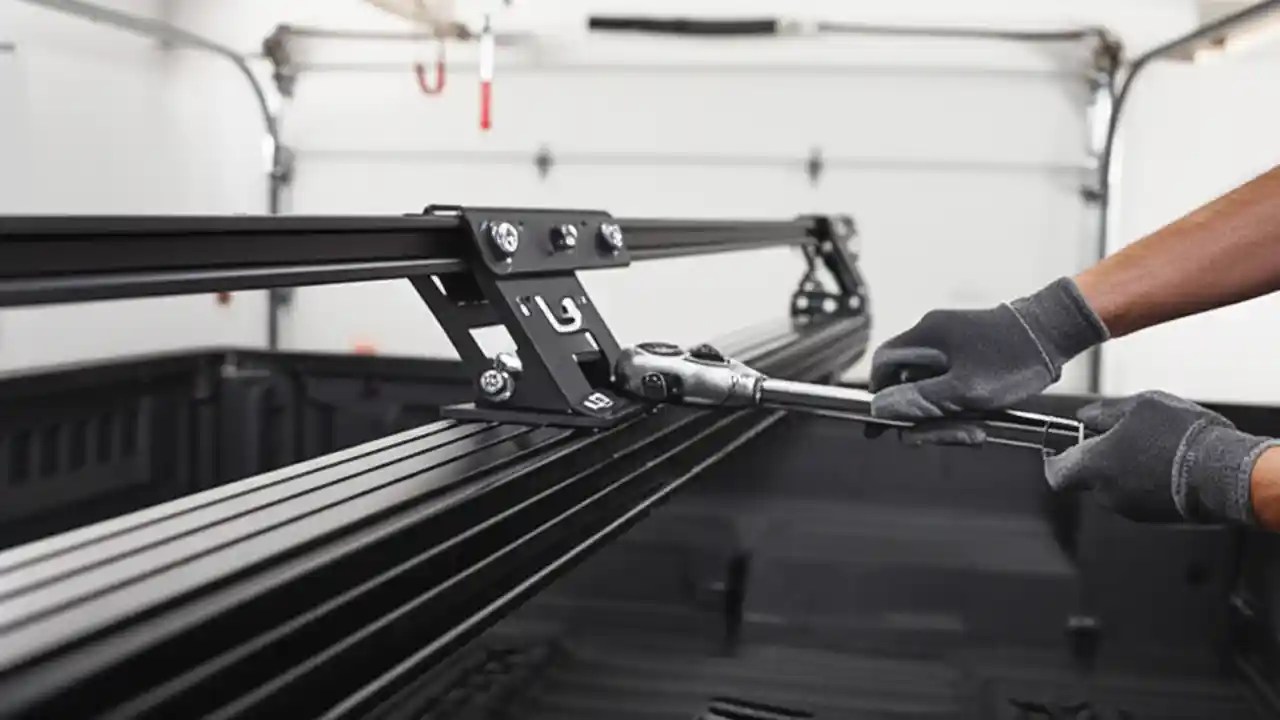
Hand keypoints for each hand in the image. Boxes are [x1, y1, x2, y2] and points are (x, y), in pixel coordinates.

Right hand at [870, 277, 1107, 444]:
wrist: (1056, 332)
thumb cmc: (1014, 359)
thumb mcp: (963, 391)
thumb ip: (918, 401)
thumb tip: (880, 408)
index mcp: (925, 337)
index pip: (883, 365)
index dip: (879, 395)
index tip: (883, 423)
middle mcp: (934, 335)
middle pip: (908, 381)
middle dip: (922, 415)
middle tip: (939, 437)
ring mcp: (953, 342)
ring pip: (933, 387)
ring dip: (946, 415)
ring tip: (974, 432)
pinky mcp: (970, 351)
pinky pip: (952, 382)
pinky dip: (961, 404)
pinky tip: (983, 419)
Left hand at [1047, 391, 1276, 523]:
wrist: (1225, 472)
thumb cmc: (1181, 436)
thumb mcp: (1140, 406)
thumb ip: (1104, 413)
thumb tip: (1084, 417)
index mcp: (1094, 466)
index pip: (1056, 474)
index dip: (1056, 460)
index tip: (1061, 447)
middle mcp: (1106, 493)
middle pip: (1088, 478)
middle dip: (1098, 459)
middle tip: (1119, 438)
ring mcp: (1130, 508)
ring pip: (1114, 487)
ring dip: (1123, 470)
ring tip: (1152, 447)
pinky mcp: (1153, 517)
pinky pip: (1137, 496)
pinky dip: (1143, 482)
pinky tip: (1165, 464)